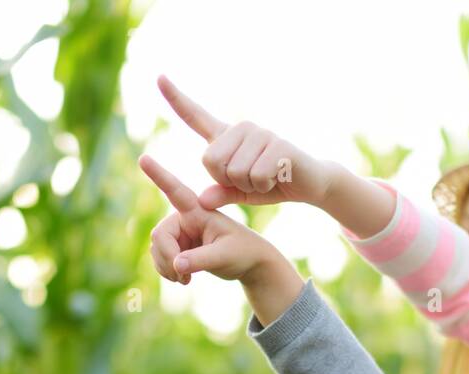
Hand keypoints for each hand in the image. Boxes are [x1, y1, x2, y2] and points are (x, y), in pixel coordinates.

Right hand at [139, 153, 277, 283]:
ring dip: (167, 268)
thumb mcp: (225, 256)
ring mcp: (180, 233)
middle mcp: (185, 218)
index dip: (158, 175)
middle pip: (159, 236)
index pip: (175, 190)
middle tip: (182, 278)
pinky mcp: (178, 247)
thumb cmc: (243, 252)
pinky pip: (160, 259)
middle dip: (167, 258)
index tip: (143, 157)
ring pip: (156, 249)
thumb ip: (201, 260)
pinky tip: (184, 279)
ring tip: (186, 280)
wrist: (249, 263)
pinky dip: (167, 271)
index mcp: (199, 211)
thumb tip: (177, 265)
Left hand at [157, 74, 333, 210]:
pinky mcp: (277, 144)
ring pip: (234, 171)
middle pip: (210, 161)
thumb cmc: (272, 185)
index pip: (196, 116)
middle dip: (227, 180)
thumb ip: (220, 194)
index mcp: (227, 137)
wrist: (310, 183)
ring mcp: (260, 133)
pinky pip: (256, 176)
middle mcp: (241, 128)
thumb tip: (201, 200)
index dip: (176, 98)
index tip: (159, 77)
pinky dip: (264, 186)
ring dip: (249, 185)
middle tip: (250, 179)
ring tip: (266, 178)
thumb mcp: (241, 192)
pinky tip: (278, 177)